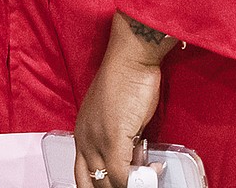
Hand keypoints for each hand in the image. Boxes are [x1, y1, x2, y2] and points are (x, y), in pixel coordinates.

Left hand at [74, 12, 180, 187]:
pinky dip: (140, 179)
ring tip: (147, 179)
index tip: (124, 182)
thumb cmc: (126, 81)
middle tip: (136, 183)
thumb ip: (122, 141)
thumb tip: (135, 161)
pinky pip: (122, 176)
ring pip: (107, 184)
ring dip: (129, 185)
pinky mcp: (113, 140)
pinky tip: (153, 170)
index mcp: (82, 134)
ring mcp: (97, 141)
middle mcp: (84, 140)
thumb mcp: (118, 117)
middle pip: (92, 183)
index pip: (83, 175)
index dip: (101, 185)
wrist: (130, 60)